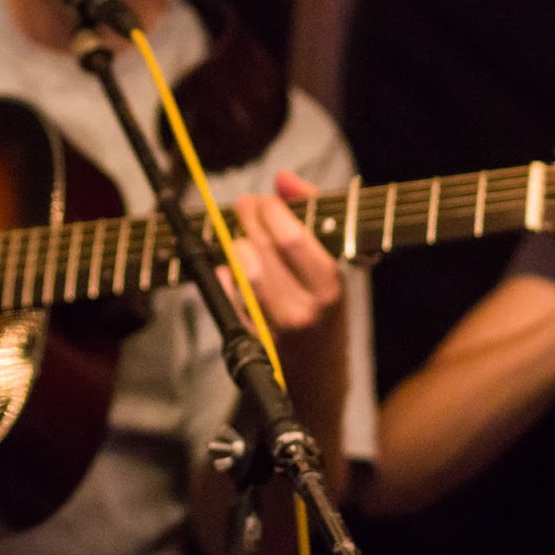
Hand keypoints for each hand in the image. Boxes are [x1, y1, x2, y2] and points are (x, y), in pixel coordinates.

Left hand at [223, 170, 343, 334]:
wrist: (317, 377)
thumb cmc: (325, 309)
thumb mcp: (330, 263)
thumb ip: (311, 213)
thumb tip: (282, 178)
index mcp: (329, 288)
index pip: (292, 238)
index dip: (271, 210)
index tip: (264, 199)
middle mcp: (303, 311)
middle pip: (261, 250)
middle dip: (247, 218)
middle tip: (244, 206)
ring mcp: (275, 329)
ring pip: (241, 272)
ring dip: (236, 245)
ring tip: (241, 236)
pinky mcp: (251, 341)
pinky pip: (226, 296)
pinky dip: (224, 275)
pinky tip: (230, 268)